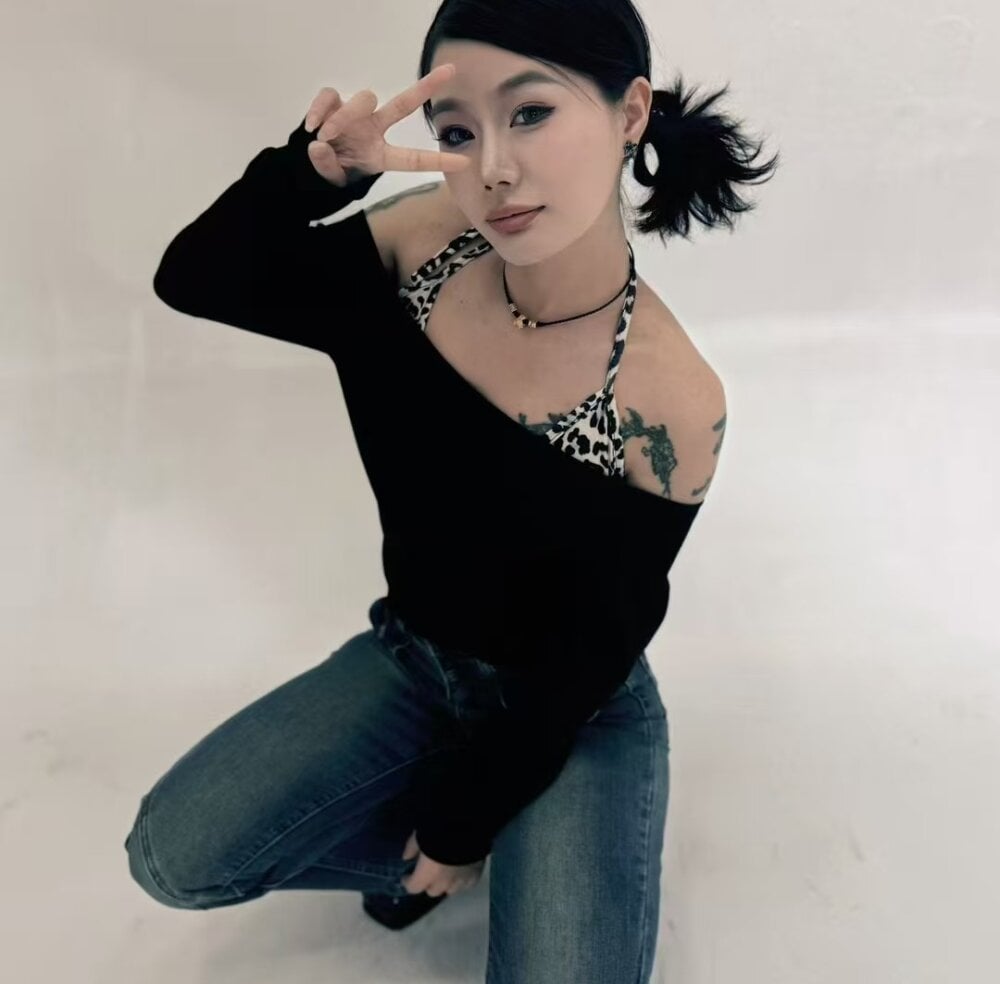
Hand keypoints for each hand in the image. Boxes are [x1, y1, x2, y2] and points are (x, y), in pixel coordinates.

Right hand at [302, 63, 471, 187]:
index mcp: (381, 155)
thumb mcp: (332, 179)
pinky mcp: (333, 101)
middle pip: (403, 104)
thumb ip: (327, 167)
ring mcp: (355, 113)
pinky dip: (319, 110)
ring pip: (362, 100)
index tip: (465, 162)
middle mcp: (374, 129)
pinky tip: (312, 126)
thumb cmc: (329, 171)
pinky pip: (330, 96)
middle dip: (426, 87)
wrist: (306, 162)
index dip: (437, 161)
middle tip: (450, 71)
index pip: (412, 159)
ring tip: (325, 136)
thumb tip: (318, 145)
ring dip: (343, 118)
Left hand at [400, 829, 484, 897]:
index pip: (413, 888)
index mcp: (427, 873)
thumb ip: (412, 847)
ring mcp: (461, 881)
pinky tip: (462, 870)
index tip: (407, 875)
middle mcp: (443, 882)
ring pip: (450, 890)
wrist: (469, 825)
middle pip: (432, 891)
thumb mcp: (420, 834)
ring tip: (446, 870)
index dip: (409, 882)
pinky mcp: (476, 876)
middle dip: (428, 883)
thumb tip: (406, 857)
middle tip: (428, 871)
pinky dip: (462, 879)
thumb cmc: (439, 828)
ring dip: (445, 882)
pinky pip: (466, 884)